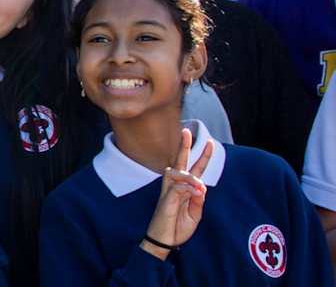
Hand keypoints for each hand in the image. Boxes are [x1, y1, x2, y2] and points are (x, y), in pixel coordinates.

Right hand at [142, 128, 212, 259]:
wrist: (164, 241)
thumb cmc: (177, 227)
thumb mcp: (195, 214)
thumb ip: (198, 199)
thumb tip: (200, 186)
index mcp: (183, 189)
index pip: (193, 169)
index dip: (202, 156)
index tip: (208, 142)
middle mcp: (174, 186)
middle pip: (179, 162)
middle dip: (184, 146)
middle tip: (186, 131)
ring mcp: (168, 192)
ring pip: (178, 172)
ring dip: (191, 177)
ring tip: (199, 187)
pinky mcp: (165, 200)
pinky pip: (178, 187)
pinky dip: (188, 188)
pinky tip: (195, 193)